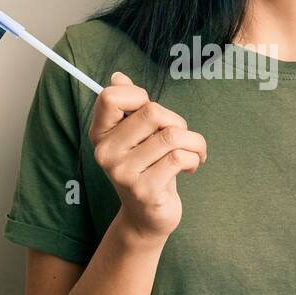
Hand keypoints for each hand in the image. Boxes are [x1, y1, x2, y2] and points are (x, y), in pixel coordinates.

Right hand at [88, 71, 207, 240]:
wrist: (146, 218)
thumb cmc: (146, 168)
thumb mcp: (135, 137)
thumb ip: (128, 107)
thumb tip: (117, 77)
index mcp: (100, 135)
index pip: (111, 97)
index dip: (139, 96)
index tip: (151, 115)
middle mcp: (106, 153)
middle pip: (152, 112)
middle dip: (176, 121)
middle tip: (180, 138)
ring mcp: (124, 173)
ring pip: (172, 135)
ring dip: (194, 141)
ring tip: (194, 152)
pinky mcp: (146, 190)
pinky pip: (180, 157)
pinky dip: (195, 157)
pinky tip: (192, 167)